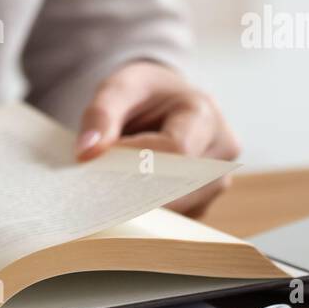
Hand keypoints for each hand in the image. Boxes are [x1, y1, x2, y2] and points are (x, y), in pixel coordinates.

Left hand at [74, 61, 240, 216]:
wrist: (163, 102)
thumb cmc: (142, 94)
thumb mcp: (118, 89)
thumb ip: (100, 115)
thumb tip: (87, 153)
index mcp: (203, 113)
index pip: (176, 150)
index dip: (136, 161)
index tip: (100, 161)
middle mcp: (221, 149)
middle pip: (179, 185)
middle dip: (135, 191)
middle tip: (96, 191)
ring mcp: (217, 179)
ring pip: (177, 208)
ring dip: (139, 206)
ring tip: (108, 194)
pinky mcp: (203, 201)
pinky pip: (175, 219)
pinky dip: (147, 215)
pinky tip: (123, 204)